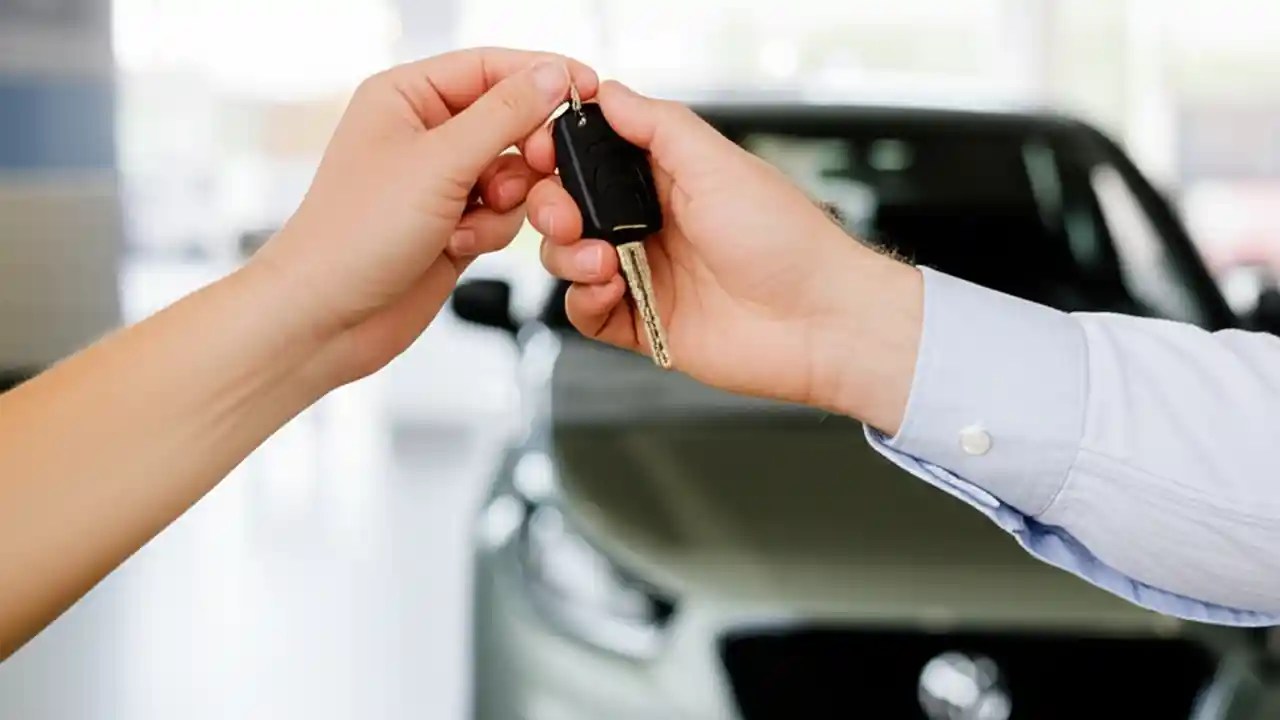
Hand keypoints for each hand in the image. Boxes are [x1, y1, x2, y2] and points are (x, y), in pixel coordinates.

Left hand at [249, 48, 597, 384]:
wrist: (327, 317)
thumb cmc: (353, 235)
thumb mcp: (439, 163)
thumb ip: (504, 115)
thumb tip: (551, 75)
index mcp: (406, 96)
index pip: (490, 66)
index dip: (541, 75)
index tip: (587, 89)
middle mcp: (424, 133)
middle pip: (510, 121)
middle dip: (526, 151)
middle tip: (536, 166)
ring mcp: (440, 182)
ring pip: (515, 172)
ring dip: (506, 200)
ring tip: (471, 219)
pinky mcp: (454, 224)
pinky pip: (504, 214)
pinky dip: (493, 231)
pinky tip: (458, 244)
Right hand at [527, 82, 922, 430]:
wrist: (819, 323)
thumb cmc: (787, 242)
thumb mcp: (718, 163)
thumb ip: (656, 125)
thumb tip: (607, 92)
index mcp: (668, 178)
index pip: (592, 158)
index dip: (559, 156)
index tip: (544, 155)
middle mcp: (651, 224)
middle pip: (568, 209)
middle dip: (552, 209)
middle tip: (566, 217)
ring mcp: (646, 274)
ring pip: (569, 259)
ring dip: (569, 257)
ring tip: (603, 263)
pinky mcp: (644, 323)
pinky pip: (587, 312)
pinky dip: (585, 302)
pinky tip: (610, 291)